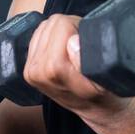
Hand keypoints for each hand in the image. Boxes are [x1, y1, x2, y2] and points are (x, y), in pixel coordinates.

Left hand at [22, 13, 134, 129]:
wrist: (98, 110)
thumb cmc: (105, 94)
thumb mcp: (104, 79)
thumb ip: (86, 60)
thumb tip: (72, 41)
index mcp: (53, 68)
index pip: (61, 23)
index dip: (79, 26)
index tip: (87, 42)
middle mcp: (37, 70)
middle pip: (52, 23)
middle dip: (70, 29)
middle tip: (82, 46)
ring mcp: (30, 70)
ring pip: (45, 27)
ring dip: (61, 34)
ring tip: (75, 50)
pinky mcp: (29, 69)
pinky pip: (39, 36)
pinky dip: (53, 39)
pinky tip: (65, 52)